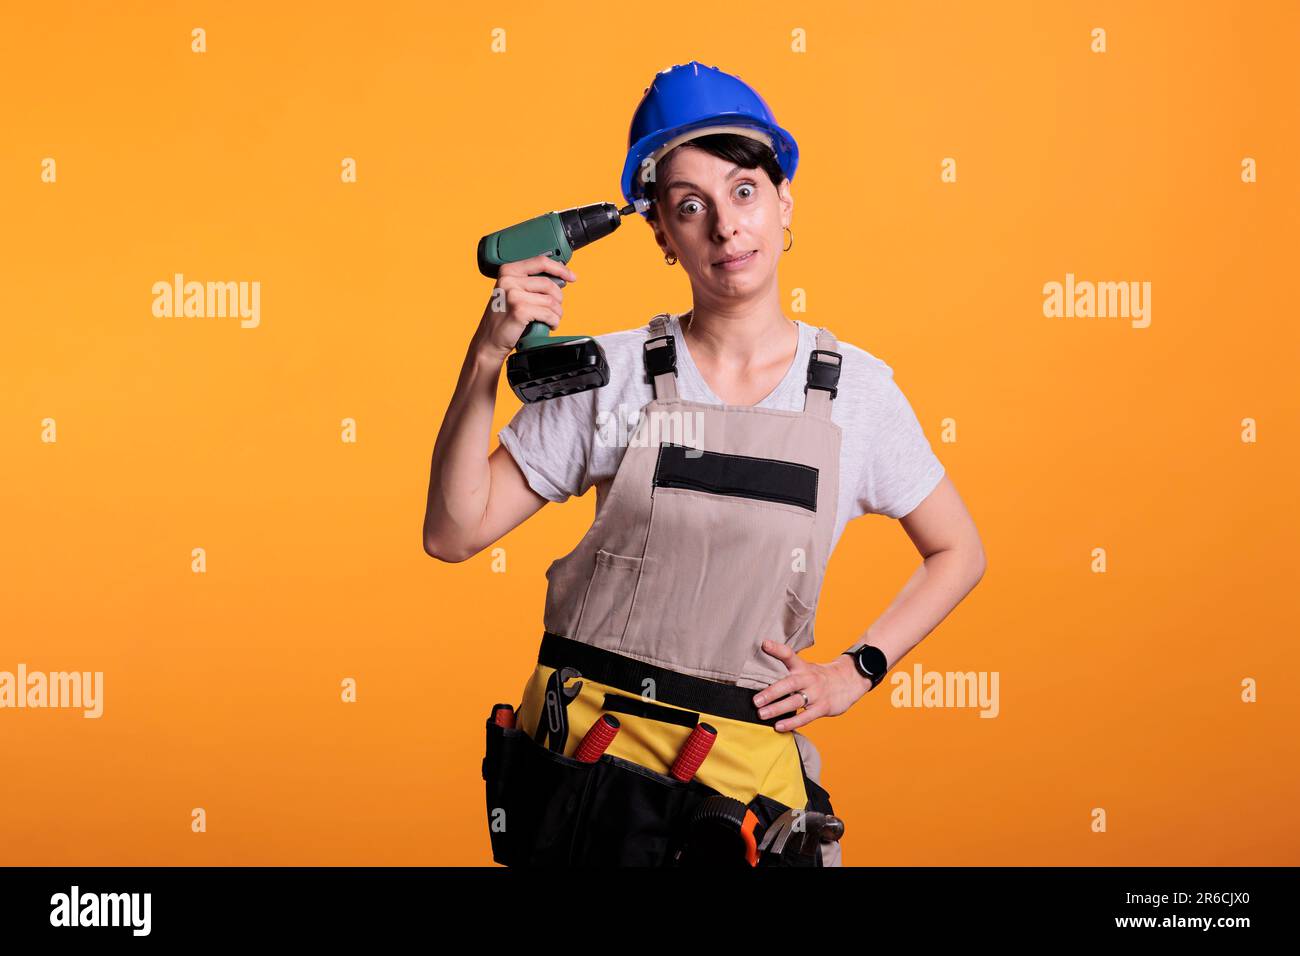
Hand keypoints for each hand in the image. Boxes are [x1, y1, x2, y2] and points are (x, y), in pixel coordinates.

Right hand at [473, 254, 576, 361]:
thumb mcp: (512, 292)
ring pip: (551, 301)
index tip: (571, 276)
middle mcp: (509, 280)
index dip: (560, 268)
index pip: (540, 262)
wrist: (489, 340)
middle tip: (555, 309)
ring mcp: (514, 295)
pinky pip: (549, 314)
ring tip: (550, 319)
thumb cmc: (503, 318)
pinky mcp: (520, 310)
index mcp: (508, 271)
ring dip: (556, 313)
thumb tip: (559, 278)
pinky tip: (549, 325)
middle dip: (558, 299)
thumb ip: (529, 282)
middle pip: (549, 284)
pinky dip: (553, 321)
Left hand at [751, 640, 872, 731]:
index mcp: (803, 667)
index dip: (777, 649)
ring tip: (762, 714)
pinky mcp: (823, 707)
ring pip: (795, 701)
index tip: (765, 644)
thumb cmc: (820, 676)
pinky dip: (792, 722)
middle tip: (756, 700)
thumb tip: (762, 673)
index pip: (789, 655)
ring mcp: (816, 693)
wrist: (850, 680)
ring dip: (778, 709)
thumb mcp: (806, 668)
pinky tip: (779, 726)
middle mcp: (809, 679)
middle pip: (789, 683)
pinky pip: (806, 717)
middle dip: (772, 692)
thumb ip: (788, 670)